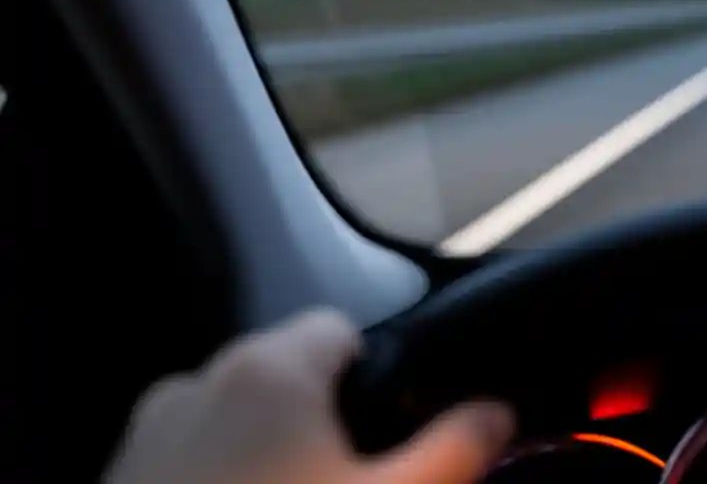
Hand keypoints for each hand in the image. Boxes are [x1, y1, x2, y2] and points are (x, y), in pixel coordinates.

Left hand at [105, 309, 515, 483]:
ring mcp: (147, 431)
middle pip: (287, 375)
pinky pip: (188, 457)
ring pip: (234, 420)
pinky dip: (216, 477)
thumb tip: (496, 415)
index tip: (382, 429)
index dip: (372, 375)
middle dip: (320, 421)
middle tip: (341, 480)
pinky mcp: (119, 474)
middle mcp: (198, 383)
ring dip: (264, 452)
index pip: (339, 329)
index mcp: (269, 372)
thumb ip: (452, 449)